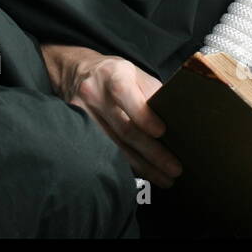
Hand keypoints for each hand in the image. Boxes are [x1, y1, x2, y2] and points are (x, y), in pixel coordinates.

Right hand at [39, 44, 182, 187]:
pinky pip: (104, 153)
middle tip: (174, 168)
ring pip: (114, 147)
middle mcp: (95, 94)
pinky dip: (125, 165)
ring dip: (142, 166)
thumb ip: (153, 92)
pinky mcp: (77, 130)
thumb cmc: (114, 74)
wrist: (74, 72)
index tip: (162, 133)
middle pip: (124, 129)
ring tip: (165, 178)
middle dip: (152, 152)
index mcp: (113, 74)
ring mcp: (82, 114)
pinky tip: (143, 174)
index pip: (125, 95)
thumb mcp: (134, 72)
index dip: (144, 116)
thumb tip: (177, 118)